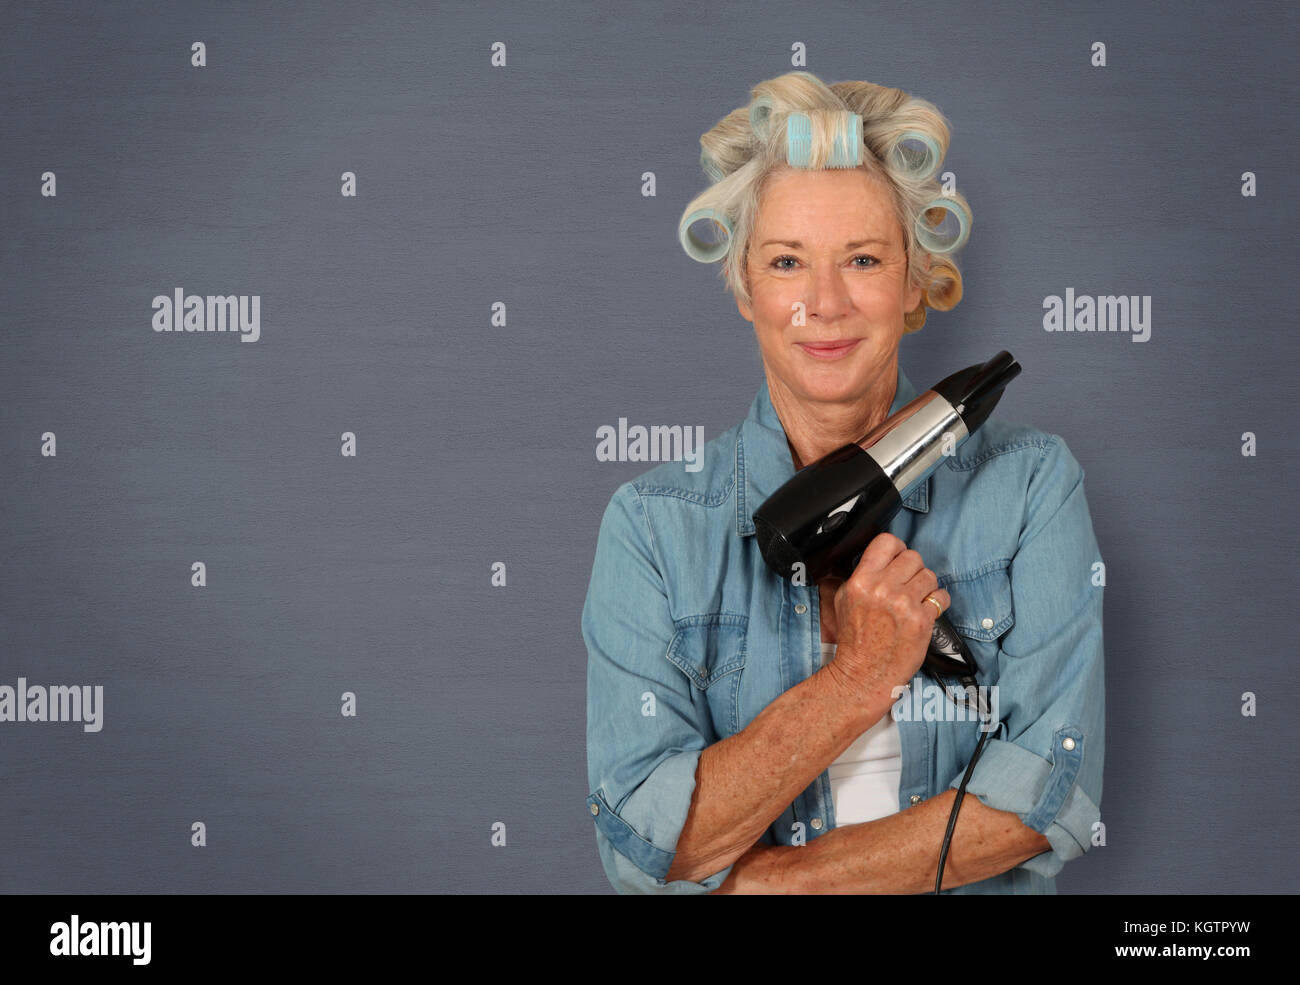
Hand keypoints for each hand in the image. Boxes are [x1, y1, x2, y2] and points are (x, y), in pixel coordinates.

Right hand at [822, 532, 948, 701]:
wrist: (864, 672)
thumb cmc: (854, 639)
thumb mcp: (844, 600)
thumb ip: (860, 575)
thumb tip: (880, 558)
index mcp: (861, 581)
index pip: (887, 542)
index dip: (896, 548)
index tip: (898, 557)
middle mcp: (883, 589)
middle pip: (912, 557)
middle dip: (912, 569)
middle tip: (907, 583)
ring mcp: (904, 605)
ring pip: (929, 575)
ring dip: (925, 585)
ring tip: (915, 599)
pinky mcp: (922, 620)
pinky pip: (941, 596)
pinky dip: (937, 601)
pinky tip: (926, 609)